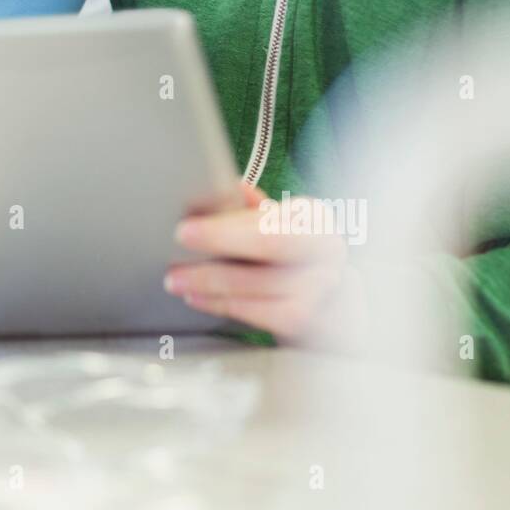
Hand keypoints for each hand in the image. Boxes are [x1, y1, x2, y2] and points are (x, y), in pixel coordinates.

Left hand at [164, 182, 366, 348]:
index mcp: (314, 217)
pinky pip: (263, 314)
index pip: (268, 219)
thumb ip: (249, 211)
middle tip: (176, 256)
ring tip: (178, 280)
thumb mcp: (277, 226)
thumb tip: (226, 187)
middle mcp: (327, 249)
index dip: (226, 226)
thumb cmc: (294, 258)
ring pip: (261, 284)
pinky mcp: (312, 321)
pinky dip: (225, 305)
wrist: (333, 303)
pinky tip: (199, 299)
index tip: (186, 229)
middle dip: (216, 246)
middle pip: (269, 244)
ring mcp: (325, 287)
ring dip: (211, 283)